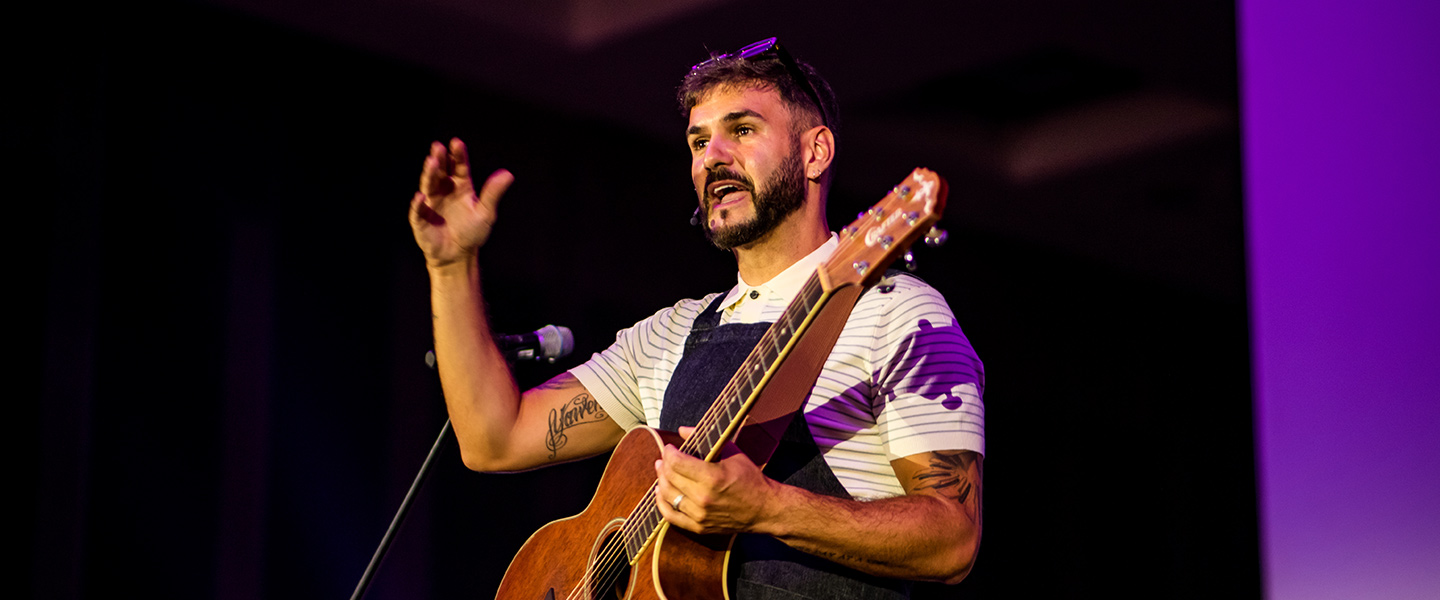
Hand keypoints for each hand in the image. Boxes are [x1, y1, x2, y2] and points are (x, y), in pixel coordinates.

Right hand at [408, 138, 513, 267]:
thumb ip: (493, 193)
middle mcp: (444, 191)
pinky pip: (418, 210)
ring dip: (429, 174)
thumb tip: (508, 174)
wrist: (458, 255)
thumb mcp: (486, 213)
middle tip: (438, 147)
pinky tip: (421, 197)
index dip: (457, 155)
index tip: (456, 143)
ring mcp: (431, 203)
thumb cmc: (472, 233)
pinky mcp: (421, 219)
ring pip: (428, 185)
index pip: (458, 167)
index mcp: (460, 187)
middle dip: (439, 159)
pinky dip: (418, 204)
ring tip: (431, 162)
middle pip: (440, 171)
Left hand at [653, 427, 782, 534]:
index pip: (677, 462)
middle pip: (669, 477)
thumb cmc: (751, 479)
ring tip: (661, 471)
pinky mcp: (699, 527)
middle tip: (664, 458)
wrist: (765, 509)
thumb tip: (682, 430)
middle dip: (663, 464)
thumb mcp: (732, 453)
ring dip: (660, 481)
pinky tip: (660, 493)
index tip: (669, 448)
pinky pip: (671, 516)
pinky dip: (662, 503)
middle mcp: (703, 498)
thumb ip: (705, 440)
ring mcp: (700, 515)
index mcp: (712, 477)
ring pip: (667, 496)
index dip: (669, 452)